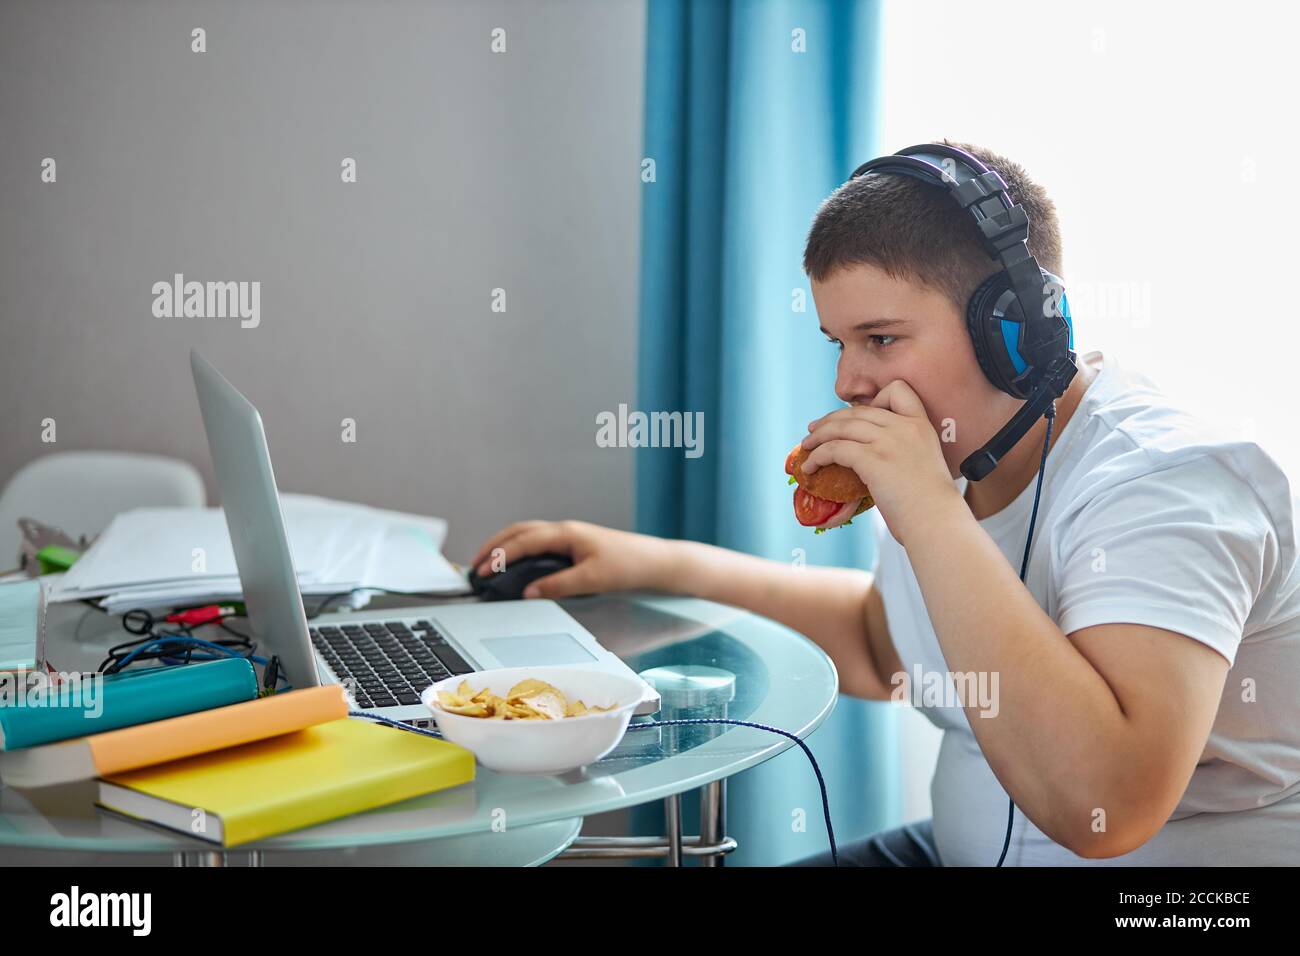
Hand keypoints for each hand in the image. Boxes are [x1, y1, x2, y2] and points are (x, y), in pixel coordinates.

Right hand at [466, 519, 676, 598]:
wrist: (655, 563)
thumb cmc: (628, 566)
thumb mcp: (592, 579)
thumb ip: (558, 585)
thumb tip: (528, 593)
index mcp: (566, 533)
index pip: (524, 541)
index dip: (500, 556)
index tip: (482, 570)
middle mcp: (565, 531)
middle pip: (519, 531)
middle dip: (494, 545)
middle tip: (475, 563)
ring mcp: (570, 536)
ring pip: (528, 534)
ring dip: (506, 545)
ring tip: (489, 561)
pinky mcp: (575, 545)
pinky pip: (539, 542)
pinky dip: (521, 549)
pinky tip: (518, 563)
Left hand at [799, 379, 962, 544]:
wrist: (936, 522)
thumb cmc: (930, 505)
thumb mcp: (922, 465)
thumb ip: (902, 453)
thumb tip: (873, 463)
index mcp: (921, 425)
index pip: (897, 389)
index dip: (873, 399)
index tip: (859, 415)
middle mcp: (905, 426)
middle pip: (858, 411)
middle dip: (831, 419)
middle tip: (814, 430)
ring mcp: (888, 441)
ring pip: (841, 426)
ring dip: (817, 436)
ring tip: (806, 446)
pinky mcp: (873, 459)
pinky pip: (834, 449)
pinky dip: (816, 456)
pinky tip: (810, 467)